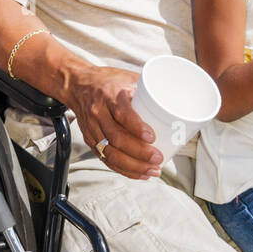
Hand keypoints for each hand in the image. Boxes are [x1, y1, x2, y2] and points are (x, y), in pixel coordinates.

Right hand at [67, 66, 160, 180]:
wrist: (77, 85)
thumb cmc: (106, 81)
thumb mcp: (127, 77)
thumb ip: (148, 89)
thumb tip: (175, 101)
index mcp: (110, 96)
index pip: (122, 114)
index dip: (137, 127)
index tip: (152, 137)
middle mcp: (99, 113)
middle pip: (117, 138)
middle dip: (139, 153)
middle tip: (158, 158)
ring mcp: (93, 129)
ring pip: (111, 153)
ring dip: (133, 166)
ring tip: (152, 171)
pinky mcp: (90, 140)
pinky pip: (106, 159)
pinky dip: (123, 169)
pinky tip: (138, 174)